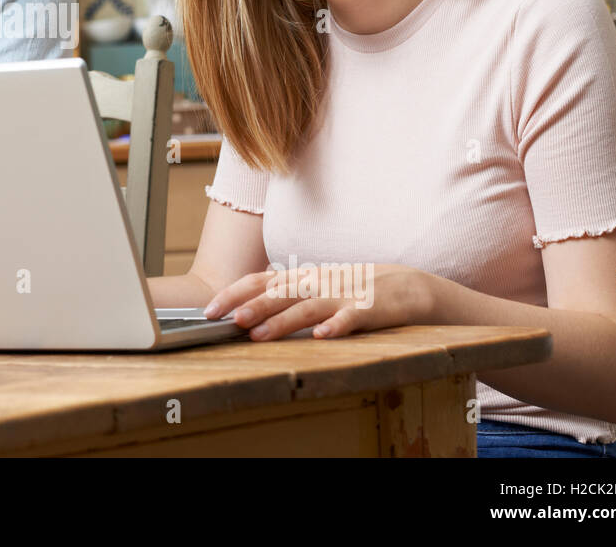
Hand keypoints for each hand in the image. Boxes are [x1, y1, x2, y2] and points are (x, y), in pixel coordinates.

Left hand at [203, 263, 432, 340]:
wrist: (405, 285)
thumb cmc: (352, 289)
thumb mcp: (315, 286)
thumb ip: (286, 294)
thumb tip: (246, 305)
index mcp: (302, 278)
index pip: (260, 281)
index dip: (234, 294)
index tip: (210, 310)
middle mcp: (317, 283)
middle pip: (279, 293)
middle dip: (252, 307)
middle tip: (229, 321)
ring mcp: (341, 295)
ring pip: (306, 307)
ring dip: (281, 321)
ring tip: (259, 334)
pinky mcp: (367, 310)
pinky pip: (349, 319)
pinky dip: (335, 326)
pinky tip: (321, 336)